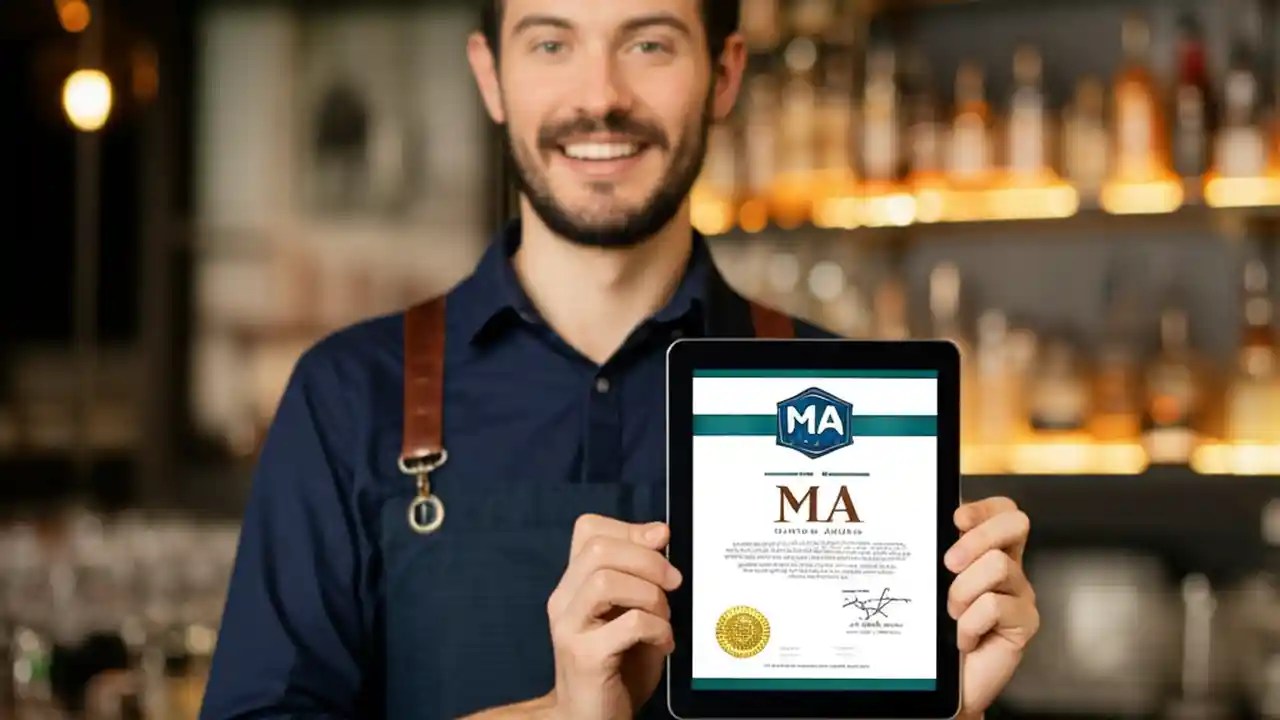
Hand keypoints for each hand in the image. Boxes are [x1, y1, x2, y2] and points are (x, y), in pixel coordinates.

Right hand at [544, 514, 681, 719]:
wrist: (591, 718)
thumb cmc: (619, 665)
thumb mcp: (631, 611)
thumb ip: (640, 574)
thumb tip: (659, 531)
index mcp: (573, 584)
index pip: (589, 529)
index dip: (630, 529)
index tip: (660, 545)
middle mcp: (564, 601)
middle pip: (599, 549)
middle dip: (647, 559)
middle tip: (673, 582)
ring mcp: (570, 629)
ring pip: (606, 580)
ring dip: (649, 594)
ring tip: (663, 617)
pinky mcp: (585, 657)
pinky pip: (629, 623)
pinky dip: (657, 628)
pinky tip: (664, 643)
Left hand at [944, 497, 1038, 719]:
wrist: (942, 683)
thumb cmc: (934, 631)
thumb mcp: (930, 585)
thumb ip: (933, 557)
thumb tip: (917, 524)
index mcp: (988, 552)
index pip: (1003, 512)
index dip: (984, 508)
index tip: (956, 520)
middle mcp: (1009, 568)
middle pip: (1014, 524)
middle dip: (978, 537)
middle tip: (949, 564)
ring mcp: (1020, 594)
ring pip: (998, 565)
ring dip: (963, 590)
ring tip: (952, 614)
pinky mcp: (1025, 623)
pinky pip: (994, 606)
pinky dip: (969, 624)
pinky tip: (963, 639)